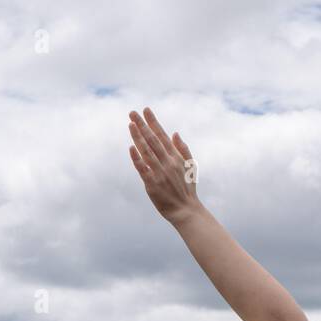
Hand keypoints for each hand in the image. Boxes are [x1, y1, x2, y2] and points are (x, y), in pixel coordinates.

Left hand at [128, 107, 201, 224]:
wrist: (186, 210)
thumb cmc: (187, 189)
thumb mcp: (190, 166)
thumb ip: (183, 149)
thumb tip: (174, 133)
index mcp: (176, 157)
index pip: (162, 135)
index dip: (153, 122)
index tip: (146, 110)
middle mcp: (168, 162)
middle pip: (152, 140)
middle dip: (142, 125)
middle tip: (132, 112)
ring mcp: (160, 173)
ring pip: (146, 151)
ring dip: (138, 137)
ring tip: (130, 124)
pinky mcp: (152, 184)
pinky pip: (143, 169)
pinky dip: (137, 158)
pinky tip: (131, 148)